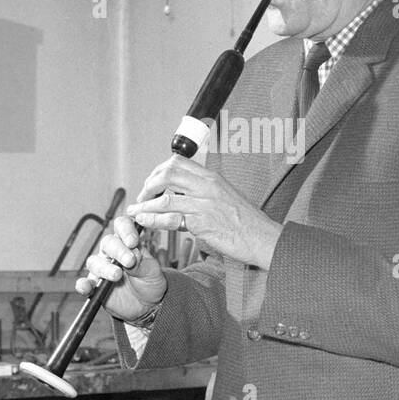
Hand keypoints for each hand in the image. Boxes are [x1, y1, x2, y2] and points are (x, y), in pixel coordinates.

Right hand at [76, 215, 167, 321]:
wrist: (147, 305)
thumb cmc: (150, 283)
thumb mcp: (152, 272)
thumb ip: (143, 263)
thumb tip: (132, 254)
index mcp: (128, 243)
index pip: (122, 226)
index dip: (125, 230)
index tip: (133, 241)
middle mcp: (112, 253)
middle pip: (108, 243)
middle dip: (118, 251)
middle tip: (130, 261)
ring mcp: (102, 269)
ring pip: (95, 262)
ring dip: (105, 268)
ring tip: (117, 275)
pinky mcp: (95, 286)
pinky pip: (84, 284)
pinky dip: (83, 285)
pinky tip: (87, 287)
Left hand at [126, 157, 282, 268]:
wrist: (263, 238)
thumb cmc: (246, 221)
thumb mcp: (227, 196)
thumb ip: (205, 191)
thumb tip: (185, 192)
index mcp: (212, 177)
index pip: (178, 162)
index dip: (158, 170)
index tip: (152, 182)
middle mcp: (207, 186)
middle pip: (167, 174)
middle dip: (148, 184)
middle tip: (141, 195)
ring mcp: (204, 204)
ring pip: (164, 198)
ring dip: (144, 205)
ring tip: (135, 211)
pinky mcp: (202, 223)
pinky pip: (170, 220)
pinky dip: (153, 220)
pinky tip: (145, 222)